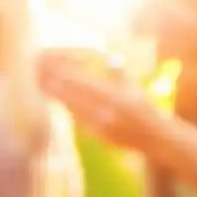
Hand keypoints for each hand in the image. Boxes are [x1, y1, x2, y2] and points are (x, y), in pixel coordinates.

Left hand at [36, 50, 165, 149]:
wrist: (156, 138)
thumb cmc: (146, 108)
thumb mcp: (134, 87)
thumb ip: (120, 73)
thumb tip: (108, 57)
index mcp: (116, 99)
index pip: (86, 85)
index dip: (68, 76)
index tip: (54, 67)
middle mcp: (107, 114)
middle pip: (75, 98)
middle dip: (57, 87)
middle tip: (41, 76)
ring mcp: (102, 128)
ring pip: (74, 111)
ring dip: (59, 99)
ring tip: (45, 87)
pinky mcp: (99, 138)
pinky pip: (79, 122)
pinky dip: (69, 110)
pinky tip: (60, 102)